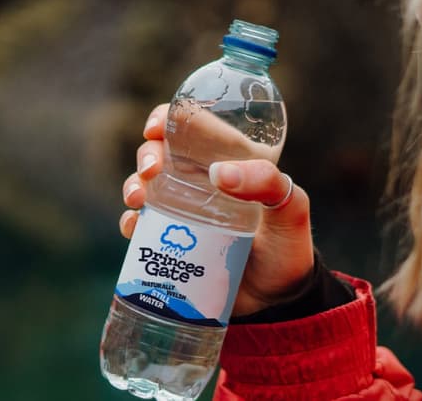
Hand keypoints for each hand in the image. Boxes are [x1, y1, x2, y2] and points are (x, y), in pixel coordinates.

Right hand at [120, 104, 315, 316]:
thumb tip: (220, 173)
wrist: (277, 303)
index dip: (167, 118)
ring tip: (138, 199)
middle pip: (160, 154)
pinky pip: (141, 227)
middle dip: (146, 155)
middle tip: (150, 172)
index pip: (192, 128)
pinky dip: (131, 223)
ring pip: (144, 187)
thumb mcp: (291, 210)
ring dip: (132, 186)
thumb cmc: (289, 248)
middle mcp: (199, 182)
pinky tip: (135, 228)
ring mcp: (182, 212)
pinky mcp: (170, 243)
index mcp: (228, 162)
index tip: (156, 128)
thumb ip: (268, 184)